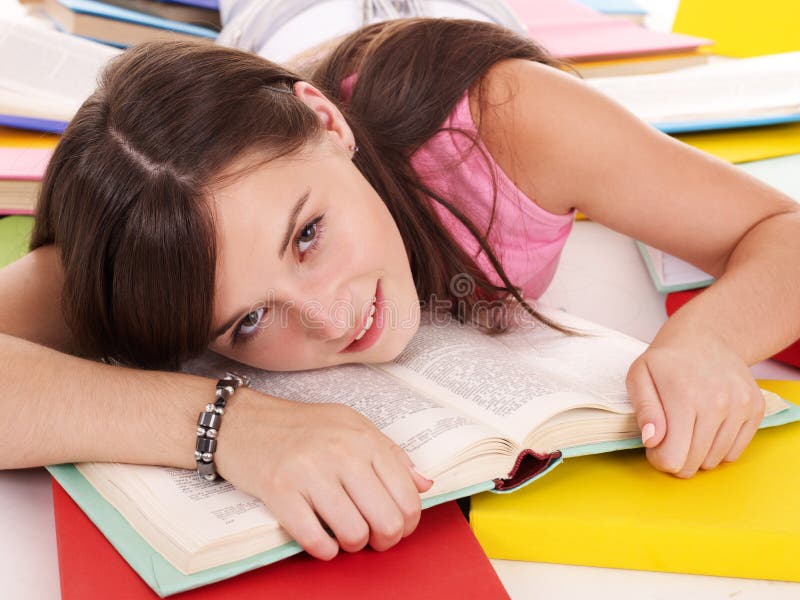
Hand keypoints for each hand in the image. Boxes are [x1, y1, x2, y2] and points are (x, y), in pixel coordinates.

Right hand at [214, 391, 433, 559]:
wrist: (245, 422)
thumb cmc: (302, 427)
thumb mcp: (353, 427)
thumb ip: (391, 455)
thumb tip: (424, 485)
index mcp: (365, 439)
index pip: (407, 497)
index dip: (408, 523)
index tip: (397, 526)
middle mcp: (342, 454)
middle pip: (386, 521)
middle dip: (384, 540)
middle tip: (373, 537)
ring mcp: (309, 473)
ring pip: (353, 535)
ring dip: (352, 545)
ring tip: (344, 535)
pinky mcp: (279, 492)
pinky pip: (315, 540)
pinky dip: (323, 550)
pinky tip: (322, 539)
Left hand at [625, 334, 765, 477]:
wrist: (704, 336)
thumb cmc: (666, 361)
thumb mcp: (638, 376)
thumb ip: (644, 411)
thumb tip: (652, 441)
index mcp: (683, 397)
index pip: (673, 458)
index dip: (659, 459)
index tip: (655, 445)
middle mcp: (717, 403)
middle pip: (694, 463)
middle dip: (677, 459)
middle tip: (669, 439)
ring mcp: (740, 406)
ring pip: (716, 461)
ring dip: (698, 454)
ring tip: (687, 430)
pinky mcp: (756, 409)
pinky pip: (735, 452)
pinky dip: (718, 448)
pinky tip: (706, 428)